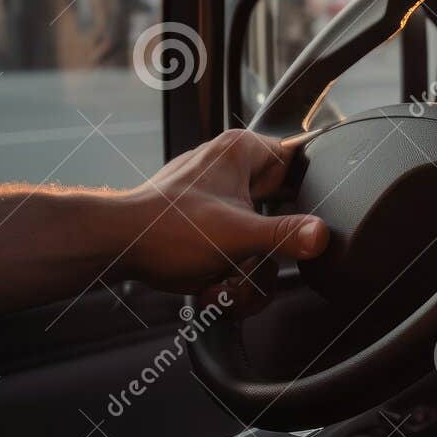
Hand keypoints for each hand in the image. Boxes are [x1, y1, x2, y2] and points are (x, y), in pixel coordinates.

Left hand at [113, 129, 328, 310]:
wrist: (114, 249)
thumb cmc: (163, 229)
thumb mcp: (237, 235)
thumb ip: (285, 235)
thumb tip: (322, 235)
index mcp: (241, 152)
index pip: (298, 162)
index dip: (304, 197)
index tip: (297, 224)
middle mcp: (231, 168)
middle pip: (283, 213)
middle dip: (265, 255)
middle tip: (246, 266)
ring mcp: (219, 198)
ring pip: (260, 240)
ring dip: (244, 275)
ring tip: (220, 281)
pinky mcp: (206, 224)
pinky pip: (237, 251)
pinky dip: (227, 275)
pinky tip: (210, 284)